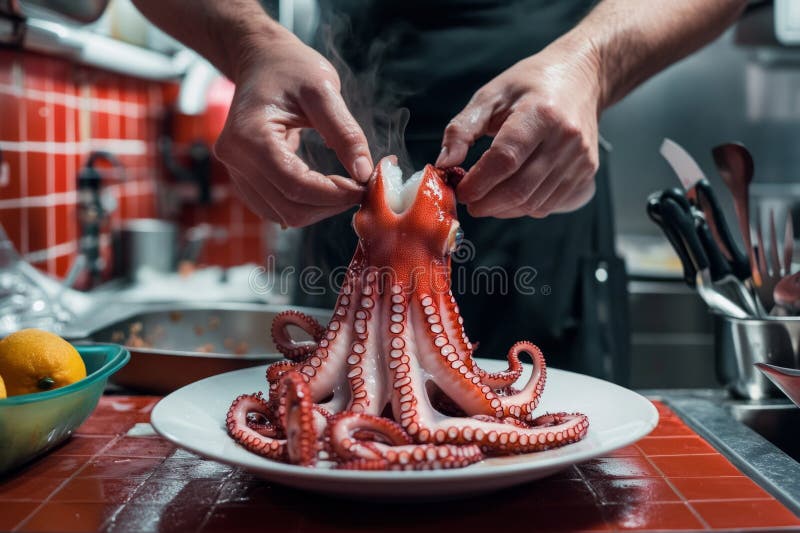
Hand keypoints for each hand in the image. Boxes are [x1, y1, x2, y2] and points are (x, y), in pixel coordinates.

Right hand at [214, 31, 372, 226]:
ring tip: (345, 186)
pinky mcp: (244, 179)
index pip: (296, 185)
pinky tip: (325, 189)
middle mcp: (235, 159)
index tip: (365, 186)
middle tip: (360, 187)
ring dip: (319, 209)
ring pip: (283, 214)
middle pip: (289, 207)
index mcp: (249, 136)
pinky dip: (305, 205)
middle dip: (330, 204)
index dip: (335, 194)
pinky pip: (276, 208)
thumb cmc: (291, 68)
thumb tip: (364, 172)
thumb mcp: (323, 90)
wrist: (260, 60)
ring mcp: (235, 172)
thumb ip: (345, 132)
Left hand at [436, 41, 601, 218]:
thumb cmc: (530, 85)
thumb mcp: (490, 95)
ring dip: (503, 209)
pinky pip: (548, 205)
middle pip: (520, 188)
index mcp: (541, 112)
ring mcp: (580, 158)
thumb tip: (444, 164)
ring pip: (534, 203)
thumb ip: (462, 129)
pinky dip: (523, 208)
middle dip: (487, 203)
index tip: (460, 190)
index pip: (506, 158)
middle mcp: (566, 137)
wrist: (580, 78)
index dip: (479, 182)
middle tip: (469, 202)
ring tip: (485, 199)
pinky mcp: (586, 172)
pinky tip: (509, 196)